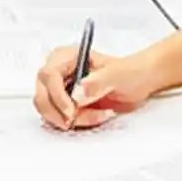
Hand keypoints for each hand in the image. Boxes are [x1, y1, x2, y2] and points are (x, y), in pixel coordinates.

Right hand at [34, 46, 158, 129]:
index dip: (57, 95)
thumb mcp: (118, 74)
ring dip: (72, 119)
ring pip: (49, 111)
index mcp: (67, 57)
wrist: (139, 82)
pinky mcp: (65, 105)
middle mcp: (59, 72)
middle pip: (42, 95)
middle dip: (59, 112)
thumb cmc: (129, 71)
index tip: (72, 110)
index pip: (48, 75)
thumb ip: (98, 81)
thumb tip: (78, 92)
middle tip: (77, 119)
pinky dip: (76, 123)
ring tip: (98, 114)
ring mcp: (60, 90)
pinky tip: (95, 116)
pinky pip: (59, 119)